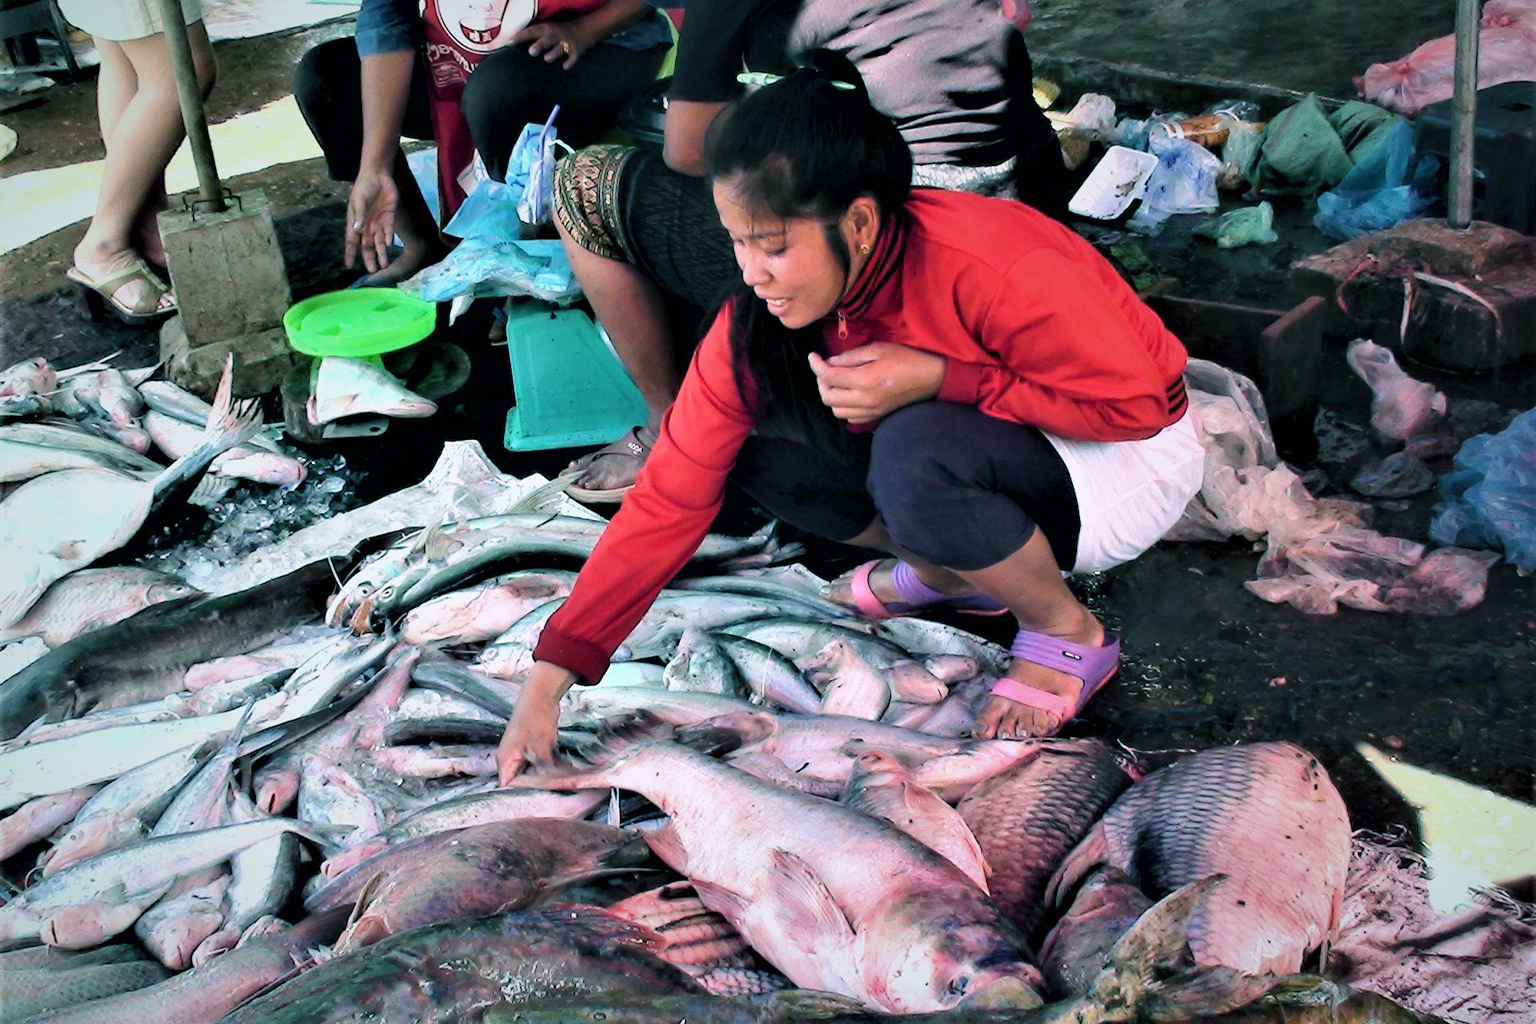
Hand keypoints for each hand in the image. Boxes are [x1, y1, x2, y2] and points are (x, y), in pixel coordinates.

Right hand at [345, 169, 398, 275]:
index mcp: (356, 222)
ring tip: (384, 266)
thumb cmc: (363, 186)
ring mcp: (378, 222)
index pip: (352, 241)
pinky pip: (389, 231)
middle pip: (367, 246)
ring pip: (380, 242)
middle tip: (373, 272)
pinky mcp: (389, 217)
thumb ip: (359, 215)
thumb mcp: (359, 200)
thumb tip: (356, 230)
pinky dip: (389, 238)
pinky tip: (390, 245)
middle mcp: (367, 225)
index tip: (349, 266)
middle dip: (370, 259)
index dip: (350, 253)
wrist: (378, 175)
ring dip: (382, 253)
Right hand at [496, 662, 575, 784]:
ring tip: (567, 786)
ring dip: (550, 777)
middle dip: (540, 787)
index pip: (509, 786)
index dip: (522, 796)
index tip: (541, 801)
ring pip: (536, 773)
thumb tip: (558, 786)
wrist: (542, 695)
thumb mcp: (541, 749)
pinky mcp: (534, 749)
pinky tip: (569, 773)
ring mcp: (523, 754)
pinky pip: (543, 764)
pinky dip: (554, 767)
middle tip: (558, 795)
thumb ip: (546, 770)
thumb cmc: (535, 720)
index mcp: (506, 761)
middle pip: (523, 781)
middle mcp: (511, 760)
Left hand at [511, 22, 591, 68]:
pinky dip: (569, 62)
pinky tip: (564, 66)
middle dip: (539, 45)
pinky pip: (572, 58)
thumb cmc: (558, 33)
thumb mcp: (546, 30)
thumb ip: (533, 36)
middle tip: (531, 52)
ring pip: (559, 49)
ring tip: (547, 58)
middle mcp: (556, 35)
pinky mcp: (576, 51)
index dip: (520, 37)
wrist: (582, 31)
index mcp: (546, 29)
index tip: (509, 43)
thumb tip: (514, 45)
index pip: (531, 32)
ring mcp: (567, 43)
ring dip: (553, 54)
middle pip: (547, 39)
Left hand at [807, 343, 945, 423]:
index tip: (812, 356)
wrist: (930, 379)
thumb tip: (832, 362)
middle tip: (825, 369)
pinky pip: (851, 419)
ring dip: (831, 396)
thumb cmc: (906, 359)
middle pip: (828, 398)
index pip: (829, 376)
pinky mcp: (876, 417)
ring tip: (835, 382)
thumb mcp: (878, 349)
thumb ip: (852, 356)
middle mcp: (863, 400)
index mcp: (863, 380)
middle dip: (821, 382)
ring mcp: (870, 412)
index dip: (816, 365)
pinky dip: (844, 408)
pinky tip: (848, 395)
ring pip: (837, 411)